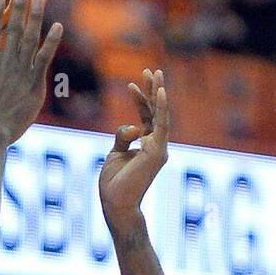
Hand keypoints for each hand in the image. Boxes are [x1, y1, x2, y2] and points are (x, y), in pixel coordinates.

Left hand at [99, 68, 168, 234]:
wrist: (116, 204)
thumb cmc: (114, 184)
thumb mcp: (114, 154)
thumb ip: (122, 137)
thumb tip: (130, 126)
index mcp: (146, 145)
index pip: (146, 117)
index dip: (140, 99)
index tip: (131, 83)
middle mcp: (156, 145)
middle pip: (156, 112)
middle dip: (153, 90)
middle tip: (150, 70)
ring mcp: (158, 149)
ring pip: (161, 115)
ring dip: (157, 93)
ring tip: (154, 74)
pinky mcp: (156, 152)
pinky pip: (160, 125)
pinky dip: (160, 108)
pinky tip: (159, 92)